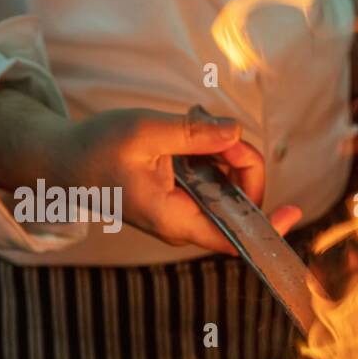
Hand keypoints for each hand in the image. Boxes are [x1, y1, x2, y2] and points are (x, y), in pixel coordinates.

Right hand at [0, 92, 301, 253]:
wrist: (63, 160)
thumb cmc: (96, 148)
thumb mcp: (145, 131)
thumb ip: (194, 134)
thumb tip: (236, 131)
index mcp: (177, 219)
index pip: (235, 235)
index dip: (269, 226)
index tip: (295, 211)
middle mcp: (187, 223)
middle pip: (242, 199)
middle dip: (242, 160)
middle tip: (219, 128)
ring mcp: (186, 211)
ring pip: (231, 185)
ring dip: (225, 151)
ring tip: (195, 123)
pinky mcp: (183, 197)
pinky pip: (215, 178)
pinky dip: (212, 153)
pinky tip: (194, 131)